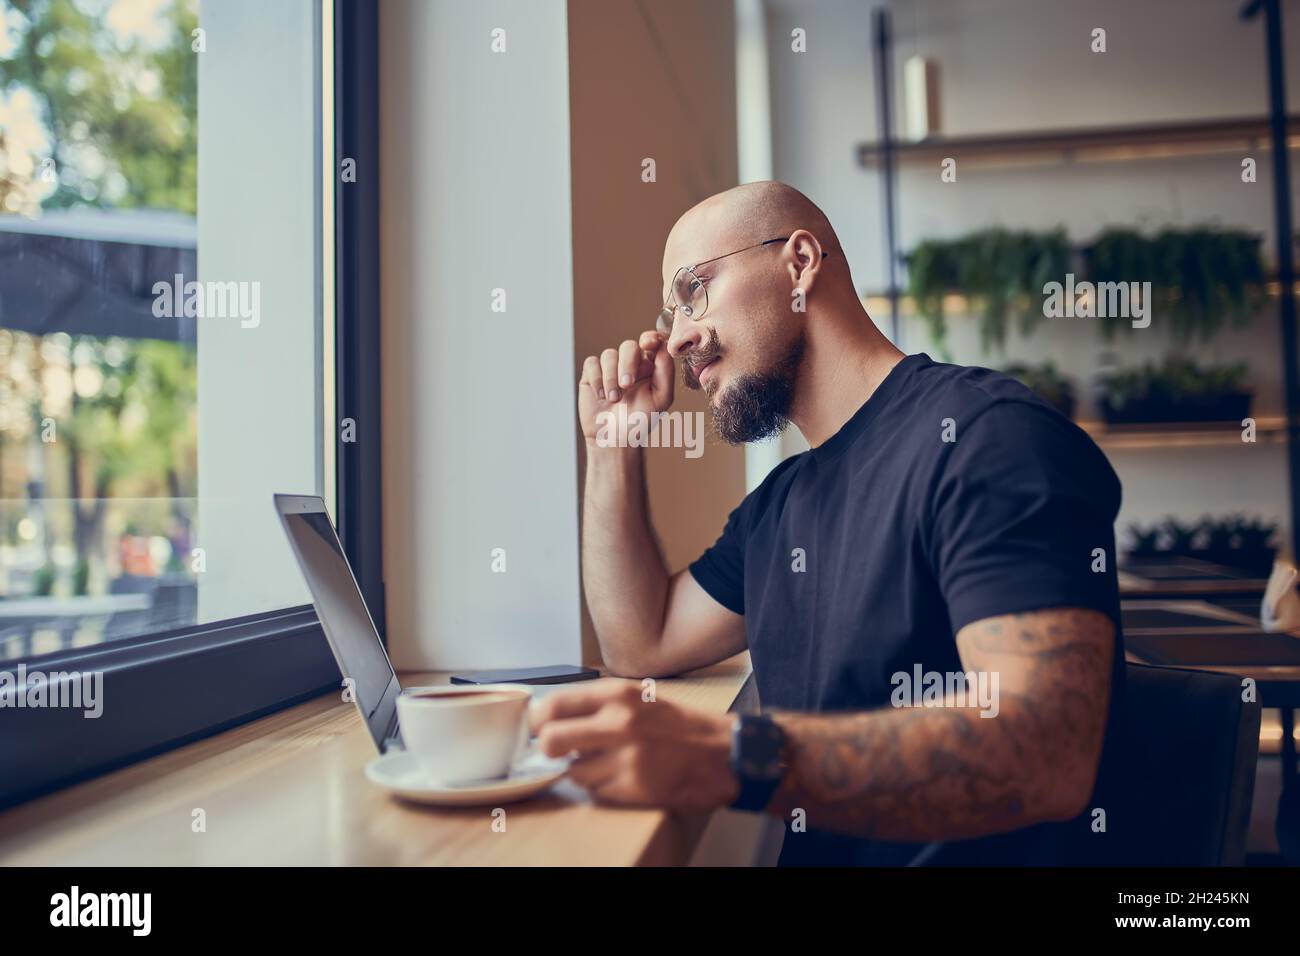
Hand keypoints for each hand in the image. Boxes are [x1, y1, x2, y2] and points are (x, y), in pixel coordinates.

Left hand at [530, 681, 737, 810]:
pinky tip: (623, 778)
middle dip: (548, 750)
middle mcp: (619, 722)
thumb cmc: (677, 724)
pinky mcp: (634, 787)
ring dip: (582, 771)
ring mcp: (626, 757)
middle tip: (559, 751)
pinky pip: (596, 792)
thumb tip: (548, 716)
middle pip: (551, 740)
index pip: (553, 704)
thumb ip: (596, 704)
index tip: (537, 728)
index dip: (536, 720)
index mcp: (617, 694)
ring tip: (606, 763)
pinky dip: (603, 788)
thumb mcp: (637, 697)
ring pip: (573, 771)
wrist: (722, 752)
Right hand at [577, 331, 674, 444]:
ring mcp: (610, 367)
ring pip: (609, 355)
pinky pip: (592, 363)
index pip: (652, 342)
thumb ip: (666, 370)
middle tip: (627, 385)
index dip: (650, 338)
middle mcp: (631, 363)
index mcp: (650, 366)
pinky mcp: (592, 374)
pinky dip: (597, 379)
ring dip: (611, 377)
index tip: (647, 344)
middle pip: (629, 346)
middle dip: (627, 364)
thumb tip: (663, 345)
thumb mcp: (661, 397)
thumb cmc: (640, 420)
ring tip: (613, 399)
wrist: (614, 439)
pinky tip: (601, 397)